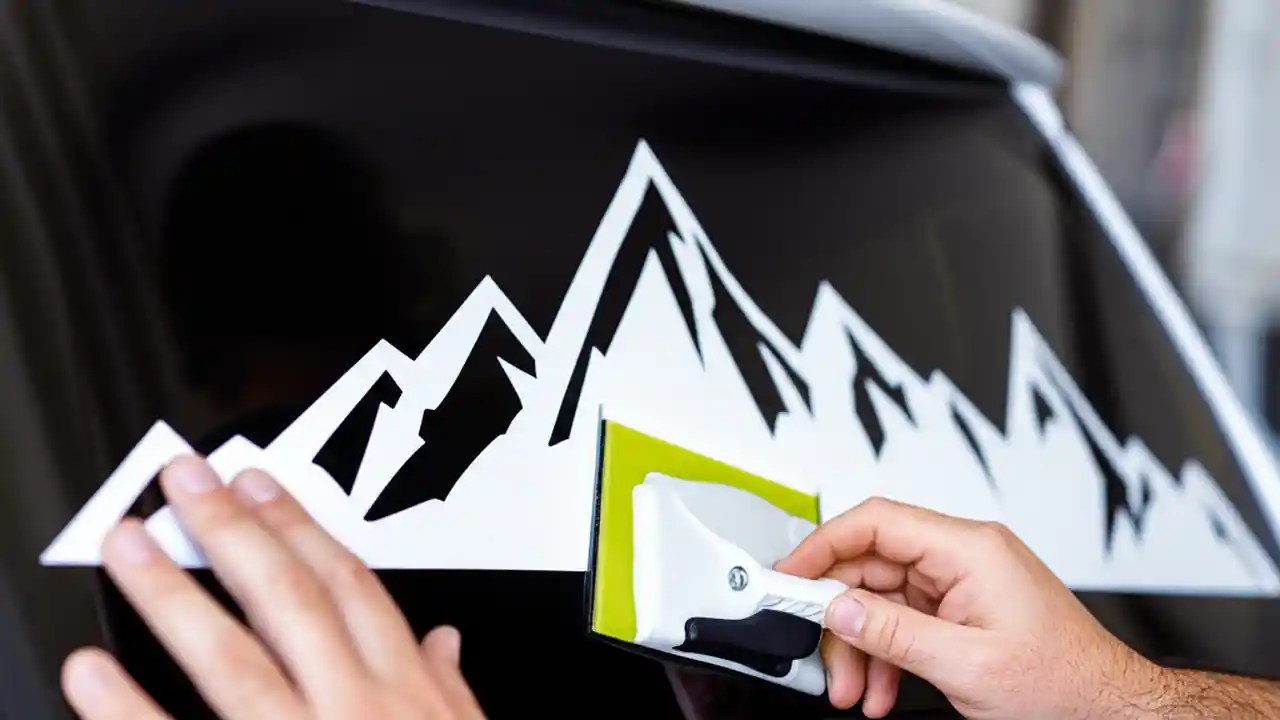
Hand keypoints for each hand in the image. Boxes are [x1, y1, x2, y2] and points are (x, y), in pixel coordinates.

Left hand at [60, 456, 483, 718]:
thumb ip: (454, 686)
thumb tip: (450, 638)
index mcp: (409, 690)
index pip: (351, 587)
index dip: (300, 529)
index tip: (257, 487)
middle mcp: (358, 709)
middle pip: (290, 602)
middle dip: (235, 533)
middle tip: (183, 483)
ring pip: (234, 660)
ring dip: (175, 599)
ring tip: (129, 548)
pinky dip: (133, 714)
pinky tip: (92, 676)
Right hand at [777, 498, 1160, 718]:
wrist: (1108, 709)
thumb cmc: (1064, 681)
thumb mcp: (966, 664)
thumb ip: (893, 633)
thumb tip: (837, 607)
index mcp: (969, 549)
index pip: (876, 522)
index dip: (823, 545)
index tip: (790, 575)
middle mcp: (964, 556)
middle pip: (872, 567)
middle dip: (841, 619)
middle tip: (826, 660)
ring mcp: (962, 582)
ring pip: (882, 600)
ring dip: (862, 647)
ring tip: (856, 692)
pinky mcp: (962, 607)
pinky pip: (904, 621)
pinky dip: (886, 655)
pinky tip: (881, 689)